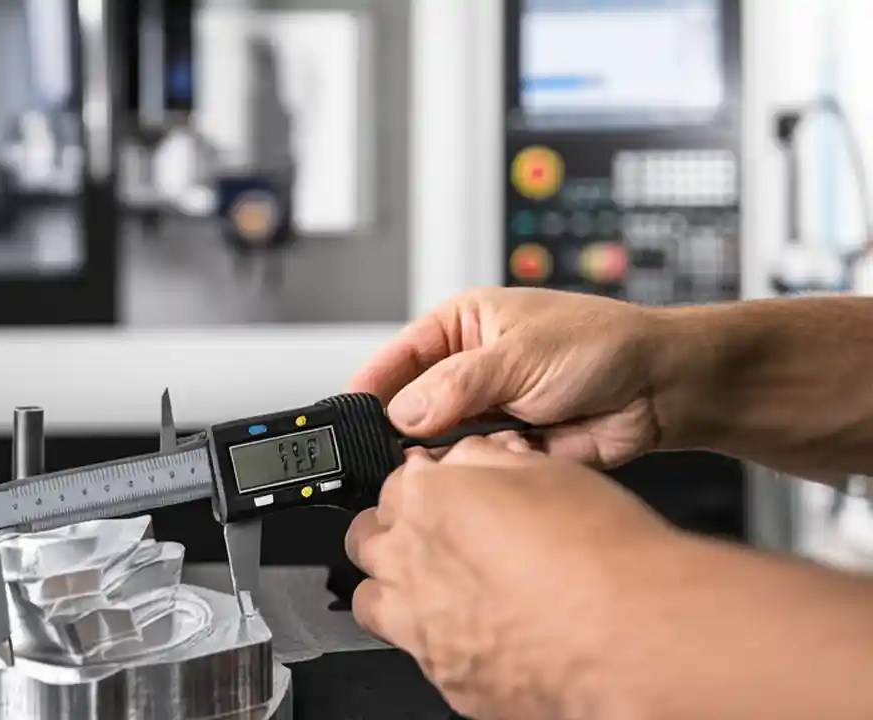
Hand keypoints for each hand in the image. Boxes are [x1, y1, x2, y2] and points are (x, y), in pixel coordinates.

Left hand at [344, 437, 682, 718]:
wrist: (633, 639)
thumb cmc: (603, 554)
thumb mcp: (549, 471)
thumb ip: (489, 462)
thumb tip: (468, 461)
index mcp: (428, 498)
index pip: (395, 481)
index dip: (424, 485)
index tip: (443, 492)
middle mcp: (410, 560)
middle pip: (366, 538)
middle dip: (392, 530)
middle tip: (433, 533)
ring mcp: (420, 624)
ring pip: (372, 599)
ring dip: (393, 586)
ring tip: (436, 585)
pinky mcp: (444, 677)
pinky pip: (417, 652)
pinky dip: (435, 639)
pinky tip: (475, 632)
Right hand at [348, 287, 664, 467]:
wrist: (663, 390)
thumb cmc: (605, 345)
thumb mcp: (519, 355)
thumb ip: (456, 386)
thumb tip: (403, 413)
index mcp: (460, 326)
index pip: (397, 358)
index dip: (372, 388)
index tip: (349, 419)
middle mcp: (467, 369)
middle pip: (411, 406)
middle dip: (405, 429)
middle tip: (393, 450)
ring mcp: (486, 411)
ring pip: (439, 443)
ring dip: (444, 454)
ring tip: (453, 454)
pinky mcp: (507, 448)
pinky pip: (473, 469)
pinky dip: (477, 472)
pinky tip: (492, 462)